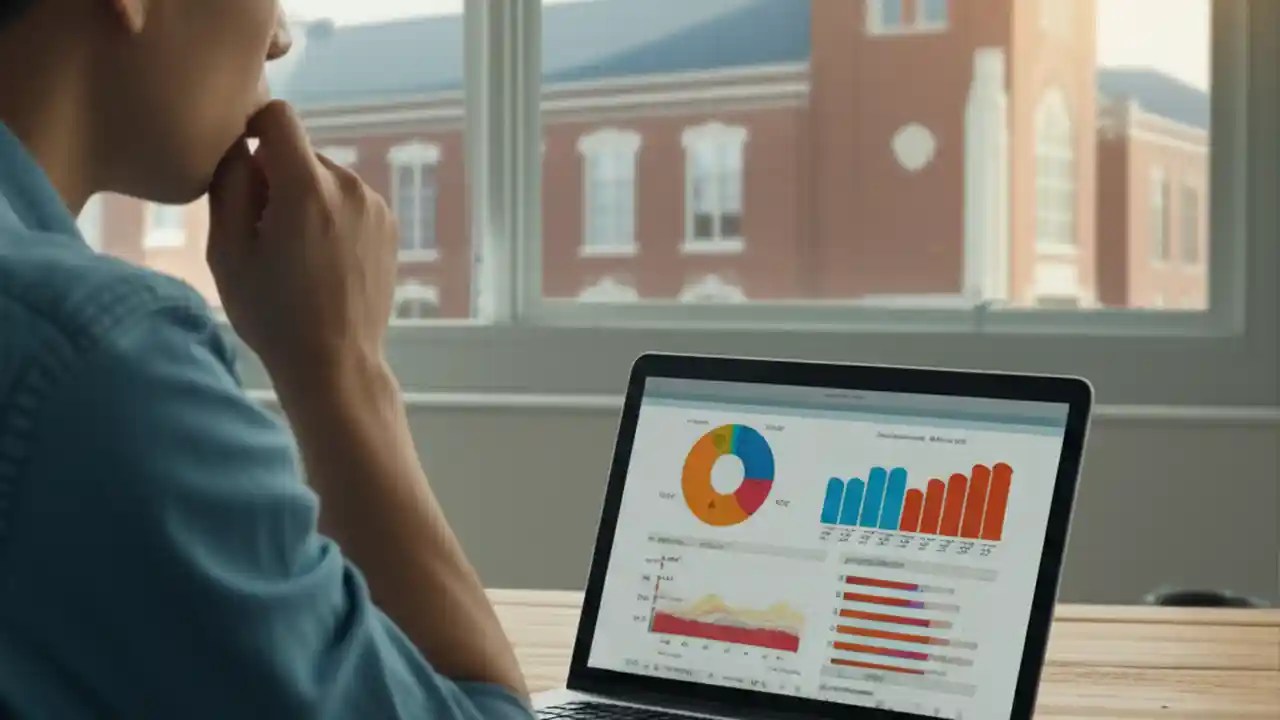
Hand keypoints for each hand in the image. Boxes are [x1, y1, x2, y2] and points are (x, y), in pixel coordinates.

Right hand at [206, 101, 397, 384]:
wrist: (336, 362)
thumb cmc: (273, 314)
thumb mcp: (228, 250)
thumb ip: (230, 184)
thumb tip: (239, 146)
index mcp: (308, 188)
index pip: (279, 116)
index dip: (253, 129)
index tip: (241, 164)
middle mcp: (350, 186)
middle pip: (300, 152)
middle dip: (276, 177)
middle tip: (263, 232)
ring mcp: (375, 206)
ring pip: (325, 177)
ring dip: (304, 198)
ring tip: (293, 253)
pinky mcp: (389, 225)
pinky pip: (348, 201)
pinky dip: (330, 215)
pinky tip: (321, 260)